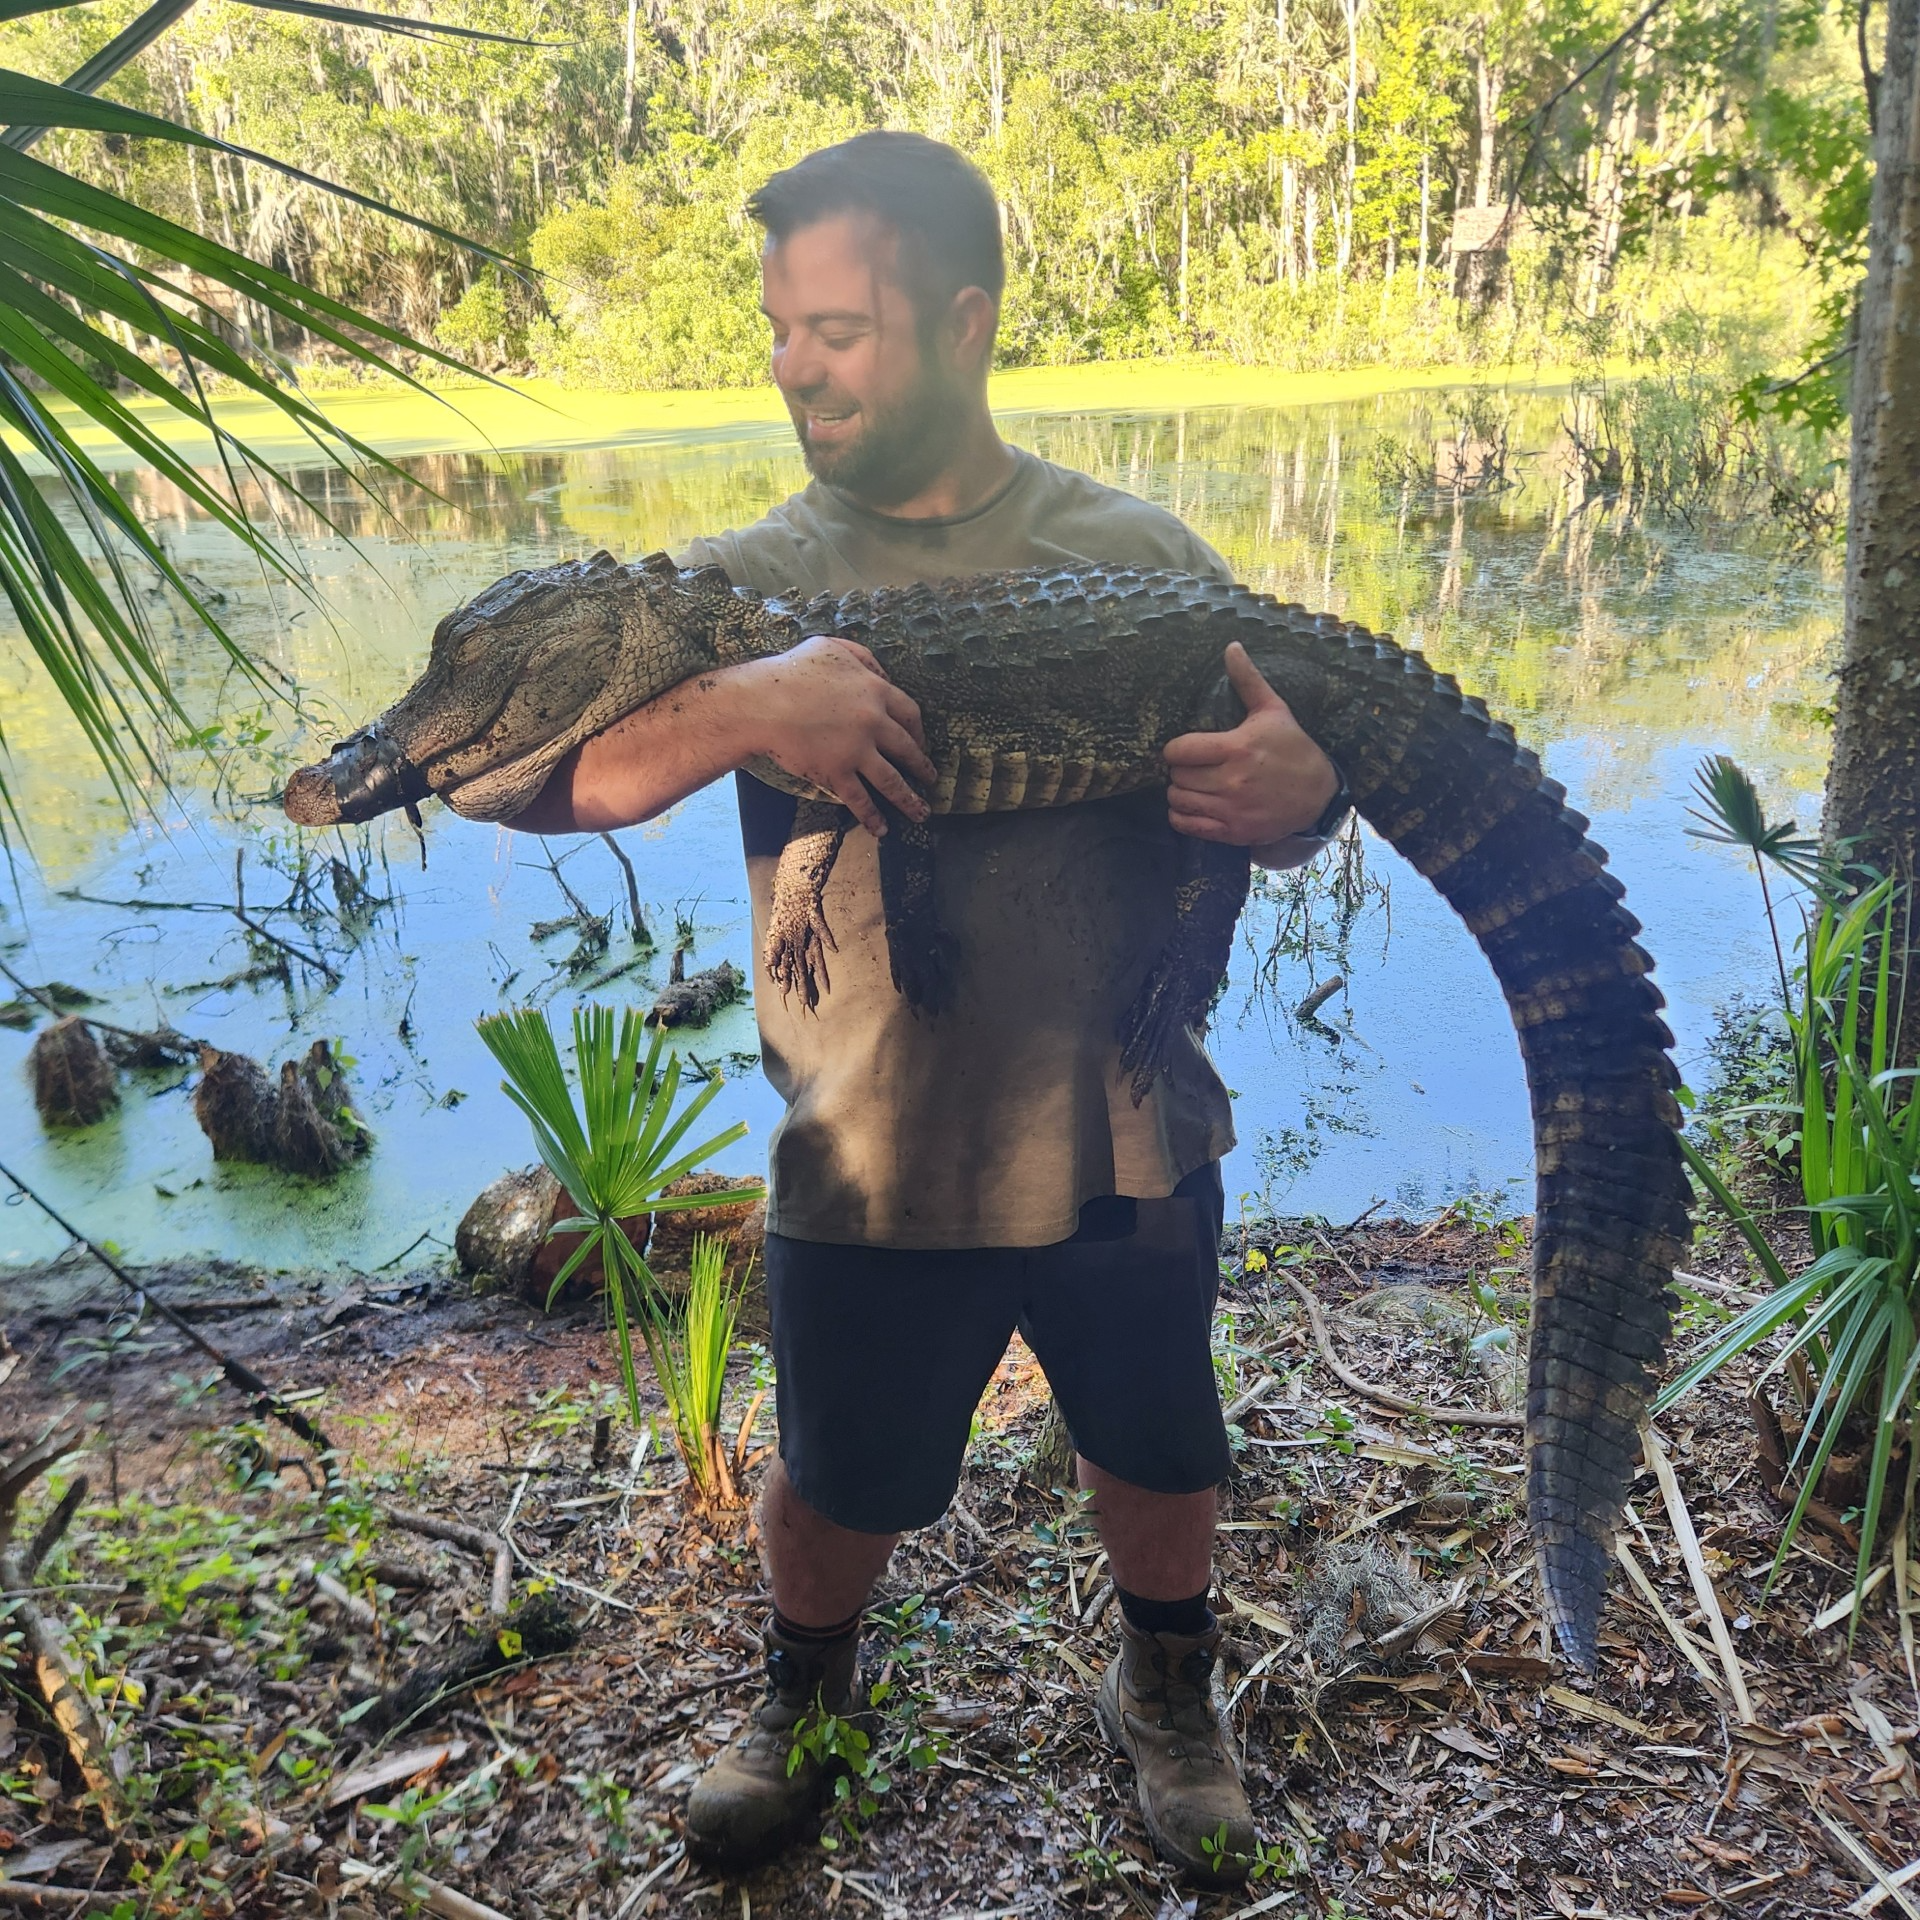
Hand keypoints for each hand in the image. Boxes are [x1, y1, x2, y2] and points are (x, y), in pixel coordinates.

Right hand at [733, 636, 935, 837]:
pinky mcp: (836, 773)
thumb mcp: (831, 648)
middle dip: (921, 766)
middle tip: (930, 779)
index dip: (918, 731)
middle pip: (907, 749)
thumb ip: (862, 658)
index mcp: (875, 691)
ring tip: (921, 812)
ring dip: (909, 799)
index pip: (910, 714)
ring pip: (892, 780)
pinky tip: (882, 829)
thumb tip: (882, 673)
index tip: (921, 742)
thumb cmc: (790, 670)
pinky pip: (860, 799)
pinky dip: (872, 816)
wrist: (762, 702)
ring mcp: (857, 750)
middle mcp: (873, 723)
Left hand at [1163, 642, 1339, 846]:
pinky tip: (1192, 806)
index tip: (1184, 748)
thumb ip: (1247, 680)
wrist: (1319, 795)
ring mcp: (1231, 809)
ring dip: (1179, 792)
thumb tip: (1231, 646)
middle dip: (1179, 770)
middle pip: (1177, 776)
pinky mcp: (1233, 831)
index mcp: (1237, 748)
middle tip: (1191, 767)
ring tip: (1192, 785)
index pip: (1179, 750)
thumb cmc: (1294, 748)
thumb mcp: (1273, 710)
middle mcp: (1231, 781)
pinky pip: (1188, 826)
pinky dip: (1182, 817)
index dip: (1175, 749)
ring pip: (1178, 800)